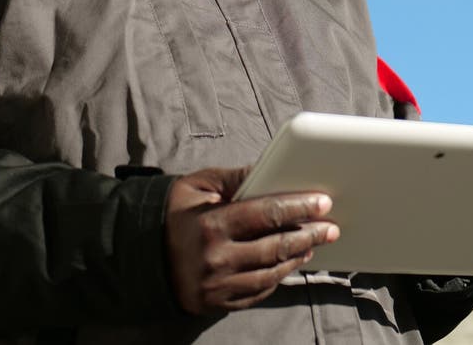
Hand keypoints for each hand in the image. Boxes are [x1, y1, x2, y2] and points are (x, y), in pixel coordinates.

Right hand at [164, 166, 338, 314]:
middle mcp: (217, 259)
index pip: (265, 214)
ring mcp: (218, 286)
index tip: (322, 202)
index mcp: (212, 225)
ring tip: (314, 243)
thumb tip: (266, 169)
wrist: (141, 256)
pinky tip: (290, 263)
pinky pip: (258, 293)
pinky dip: (278, 278)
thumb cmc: (172, 214)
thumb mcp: (196, 186)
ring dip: (297, 257)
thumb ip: (233, 178)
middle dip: (308, 234)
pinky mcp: (218, 303)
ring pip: (271, 274)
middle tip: (331, 226)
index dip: (297, 206)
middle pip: (274, 247)